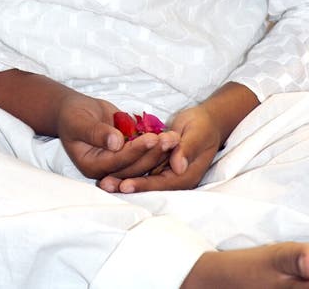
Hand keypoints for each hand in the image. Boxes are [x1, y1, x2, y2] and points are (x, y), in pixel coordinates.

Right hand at [57, 93, 179, 180]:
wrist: (76, 110)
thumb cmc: (73, 116)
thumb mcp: (79, 122)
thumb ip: (96, 132)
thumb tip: (116, 142)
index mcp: (92, 165)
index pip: (117, 162)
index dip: (134, 151)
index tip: (150, 139)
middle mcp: (108, 168)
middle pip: (133, 165)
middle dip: (152, 153)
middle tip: (169, 139)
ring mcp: (119, 161)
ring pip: (143, 160)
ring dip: (159, 150)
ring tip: (173, 137)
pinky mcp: (128, 151)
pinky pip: (144, 149)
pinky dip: (157, 143)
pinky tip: (170, 134)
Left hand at [99, 103, 219, 193]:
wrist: (206, 122)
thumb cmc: (203, 126)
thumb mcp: (197, 134)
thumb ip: (187, 149)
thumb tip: (178, 167)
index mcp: (186, 176)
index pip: (161, 184)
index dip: (142, 185)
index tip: (125, 185)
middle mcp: (174, 179)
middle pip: (148, 185)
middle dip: (126, 185)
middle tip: (105, 185)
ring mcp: (165, 173)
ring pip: (141, 178)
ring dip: (122, 179)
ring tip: (102, 182)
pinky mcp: (158, 164)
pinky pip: (141, 168)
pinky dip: (126, 169)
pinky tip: (109, 169)